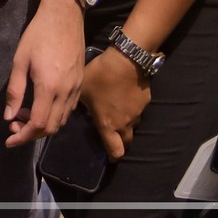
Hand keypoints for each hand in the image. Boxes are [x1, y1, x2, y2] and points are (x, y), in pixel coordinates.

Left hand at [4, 0, 84, 147]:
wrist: (65, 14)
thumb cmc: (38, 34)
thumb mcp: (20, 60)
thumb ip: (15, 90)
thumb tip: (9, 116)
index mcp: (49, 86)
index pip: (37, 124)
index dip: (23, 137)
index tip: (9, 140)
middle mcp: (66, 90)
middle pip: (51, 127)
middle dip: (32, 134)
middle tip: (15, 127)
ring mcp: (76, 87)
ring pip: (62, 120)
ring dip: (44, 125)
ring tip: (25, 115)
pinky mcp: (81, 81)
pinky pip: (69, 108)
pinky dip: (55, 115)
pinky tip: (42, 105)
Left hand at [79, 44, 150, 160]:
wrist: (126, 60)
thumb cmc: (100, 77)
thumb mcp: (83, 91)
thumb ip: (79, 105)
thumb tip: (71, 109)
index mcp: (108, 125)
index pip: (116, 151)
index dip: (113, 157)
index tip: (110, 157)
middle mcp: (125, 123)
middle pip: (127, 143)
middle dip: (121, 143)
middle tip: (113, 136)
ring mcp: (138, 112)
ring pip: (133, 125)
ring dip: (126, 123)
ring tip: (118, 112)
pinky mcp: (146, 100)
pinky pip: (139, 109)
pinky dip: (133, 107)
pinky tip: (126, 95)